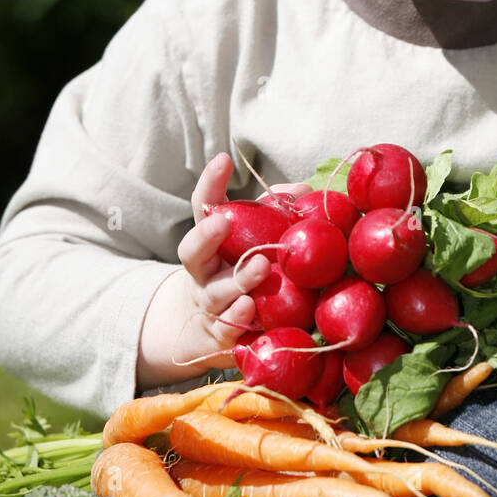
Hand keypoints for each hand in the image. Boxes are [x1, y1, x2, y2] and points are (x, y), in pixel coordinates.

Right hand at [136, 152, 309, 389]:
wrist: (211, 331)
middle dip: (207, 236)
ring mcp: (209, 305)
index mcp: (209, 241)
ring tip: (260, 266)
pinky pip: (226, 330)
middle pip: (193, 252)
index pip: (202, 207)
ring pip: (216, 293)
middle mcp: (203, 272)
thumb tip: (303, 192)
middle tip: (223, 221)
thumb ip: (272, 213)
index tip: (223, 159)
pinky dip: (237, 319)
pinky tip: (251, 309)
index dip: (210, 184)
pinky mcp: (220, 337)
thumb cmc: (240, 271)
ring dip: (238, 280)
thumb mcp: (252, 239)